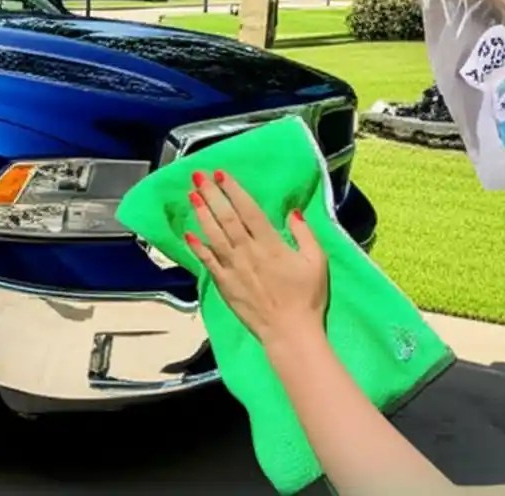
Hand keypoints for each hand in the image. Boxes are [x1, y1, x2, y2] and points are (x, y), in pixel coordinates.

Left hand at [183, 170, 328, 348]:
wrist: (289, 331)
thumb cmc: (307, 297)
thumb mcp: (316, 262)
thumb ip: (305, 234)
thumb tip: (293, 212)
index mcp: (271, 244)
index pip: (248, 210)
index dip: (233, 190)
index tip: (221, 174)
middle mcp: (248, 252)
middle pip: (226, 217)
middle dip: (210, 194)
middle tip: (197, 176)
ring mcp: (233, 268)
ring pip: (213, 235)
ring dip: (201, 214)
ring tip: (191, 195)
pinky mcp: (224, 284)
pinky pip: (207, 261)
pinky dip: (197, 246)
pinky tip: (188, 233)